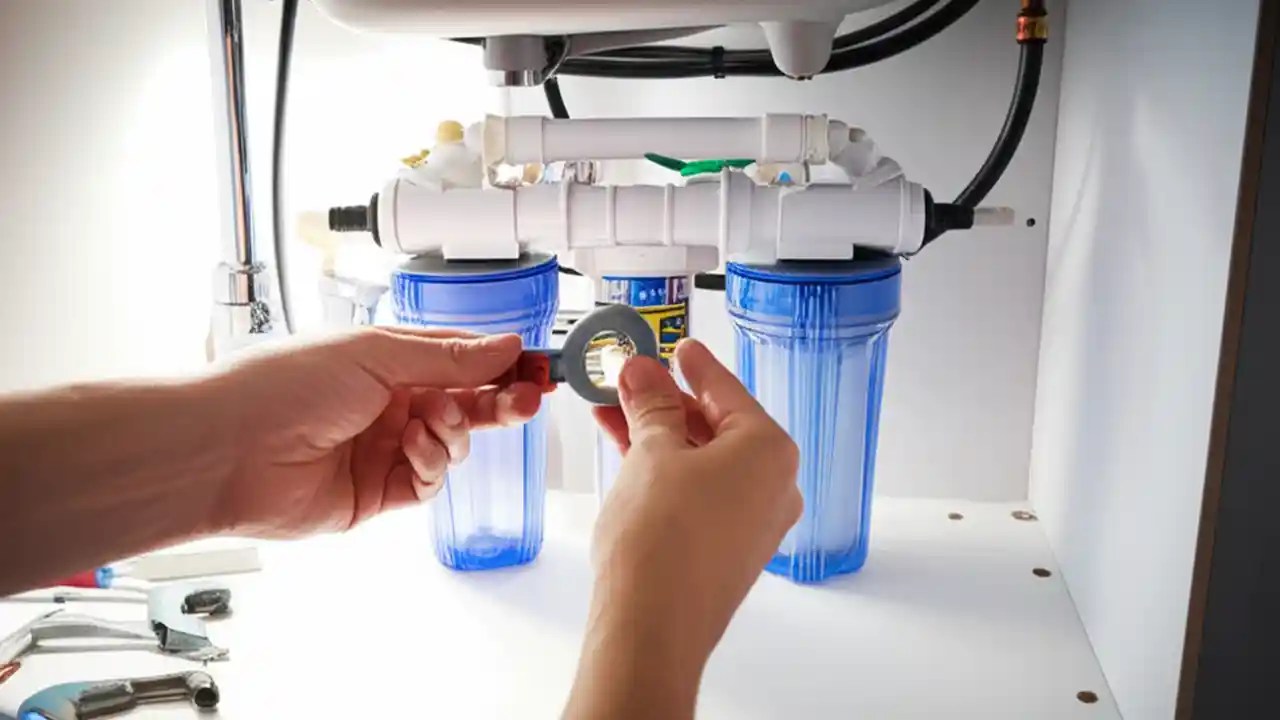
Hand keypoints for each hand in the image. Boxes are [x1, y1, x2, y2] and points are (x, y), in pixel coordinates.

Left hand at [205, 328, 542, 537]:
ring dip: (454, 431)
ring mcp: (381, 449)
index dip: (498, 362)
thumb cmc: (283, 385)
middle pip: (462, 403)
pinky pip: (428, 482)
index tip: (535, 365)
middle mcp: (384, 403)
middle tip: (526, 399)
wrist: (227, 450)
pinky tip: (414, 448)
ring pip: (451, 445)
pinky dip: (432, 465)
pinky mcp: (375, 494)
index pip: (457, 357)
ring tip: (434, 421)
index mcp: (383, 360)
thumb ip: (448, 357)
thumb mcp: (377, 354)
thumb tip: (504, 345)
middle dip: (497, 401)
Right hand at [565, 340, 800, 718]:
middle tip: (627, 380)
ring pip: (702, 461)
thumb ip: (651, 405)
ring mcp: (753, 522)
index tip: (679, 346)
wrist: (652, 628)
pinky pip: (699, 493)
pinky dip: (665, 470)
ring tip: (611, 412)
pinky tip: (626, 453)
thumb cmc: (661, 539)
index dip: (695, 365)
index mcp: (769, 451)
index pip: (727, 390)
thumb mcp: (651, 452)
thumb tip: (643, 371)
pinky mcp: (727, 550)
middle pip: (717, 426)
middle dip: (666, 403)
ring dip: (658, 435)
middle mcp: (773, 486)